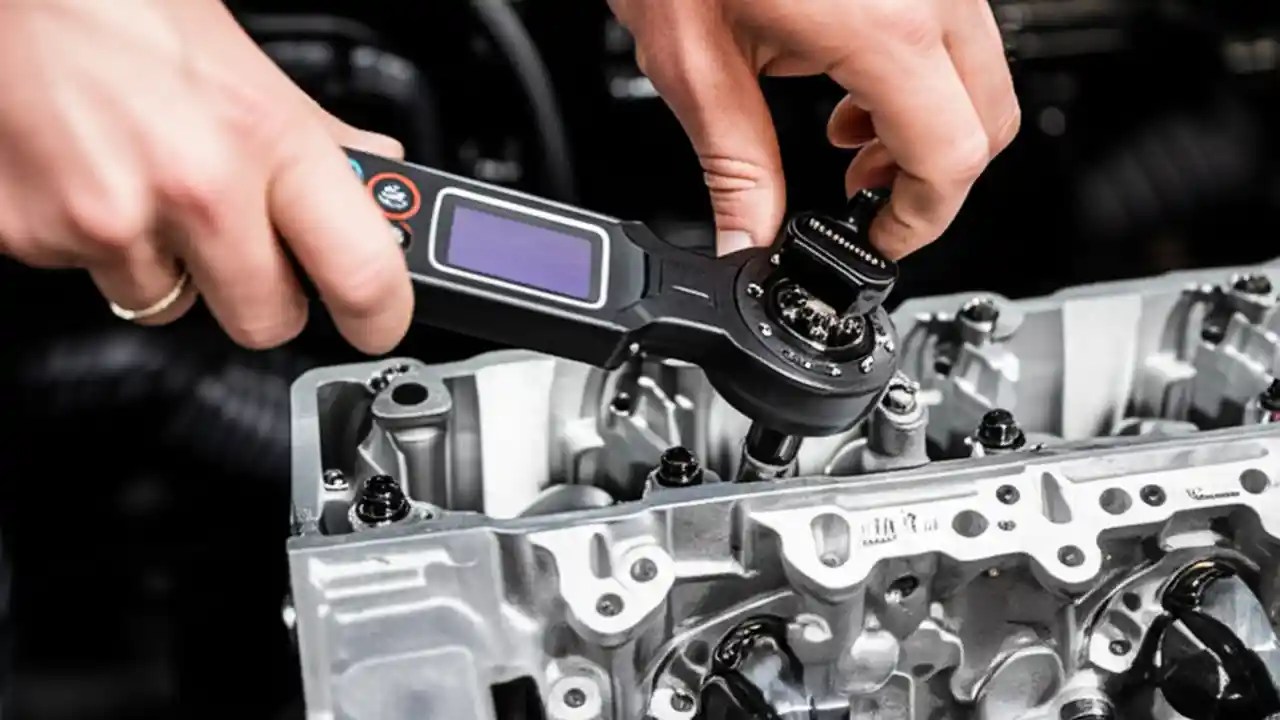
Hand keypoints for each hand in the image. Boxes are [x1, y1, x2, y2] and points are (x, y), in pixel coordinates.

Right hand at [0, 0, 412, 352]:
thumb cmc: (119, 6)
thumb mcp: (244, 63)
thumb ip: (315, 134)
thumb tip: (378, 169)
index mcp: (263, 138)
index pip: (361, 273)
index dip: (381, 314)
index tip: (379, 321)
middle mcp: (193, 187)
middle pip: (267, 321)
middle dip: (266, 294)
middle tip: (249, 244)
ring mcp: (109, 219)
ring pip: (172, 303)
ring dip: (173, 264)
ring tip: (148, 181)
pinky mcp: (34, 237)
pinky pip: (95, 277)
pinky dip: (100, 243)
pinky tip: (94, 177)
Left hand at [607, 0, 1019, 258]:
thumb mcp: (694, 63)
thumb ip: (735, 167)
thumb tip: (748, 239)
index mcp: (884, 25)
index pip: (952, 157)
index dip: (920, 221)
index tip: (877, 244)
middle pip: (986, 123)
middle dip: (930, 181)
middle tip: (862, 204)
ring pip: (977, 77)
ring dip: (925, 130)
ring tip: (847, 146)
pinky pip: (954, 32)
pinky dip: (919, 80)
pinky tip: (853, 88)